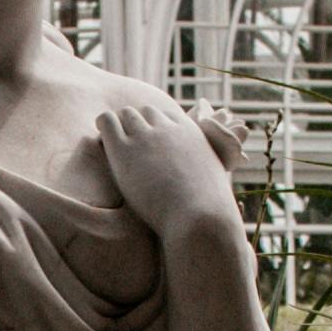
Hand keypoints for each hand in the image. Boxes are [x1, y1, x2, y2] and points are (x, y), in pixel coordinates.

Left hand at [97, 96, 246, 244]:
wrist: (199, 219)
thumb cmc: (209, 211)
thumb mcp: (216, 181)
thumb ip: (211, 170)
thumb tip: (229, 182)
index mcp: (192, 132)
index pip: (166, 116)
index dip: (155, 130)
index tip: (149, 147)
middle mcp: (169, 128)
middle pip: (145, 112)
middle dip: (136, 127)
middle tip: (129, 152)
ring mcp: (146, 136)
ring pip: (125, 114)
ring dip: (119, 129)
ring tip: (115, 153)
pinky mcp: (124, 149)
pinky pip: (106, 121)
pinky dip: (102, 127)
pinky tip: (103, 146)